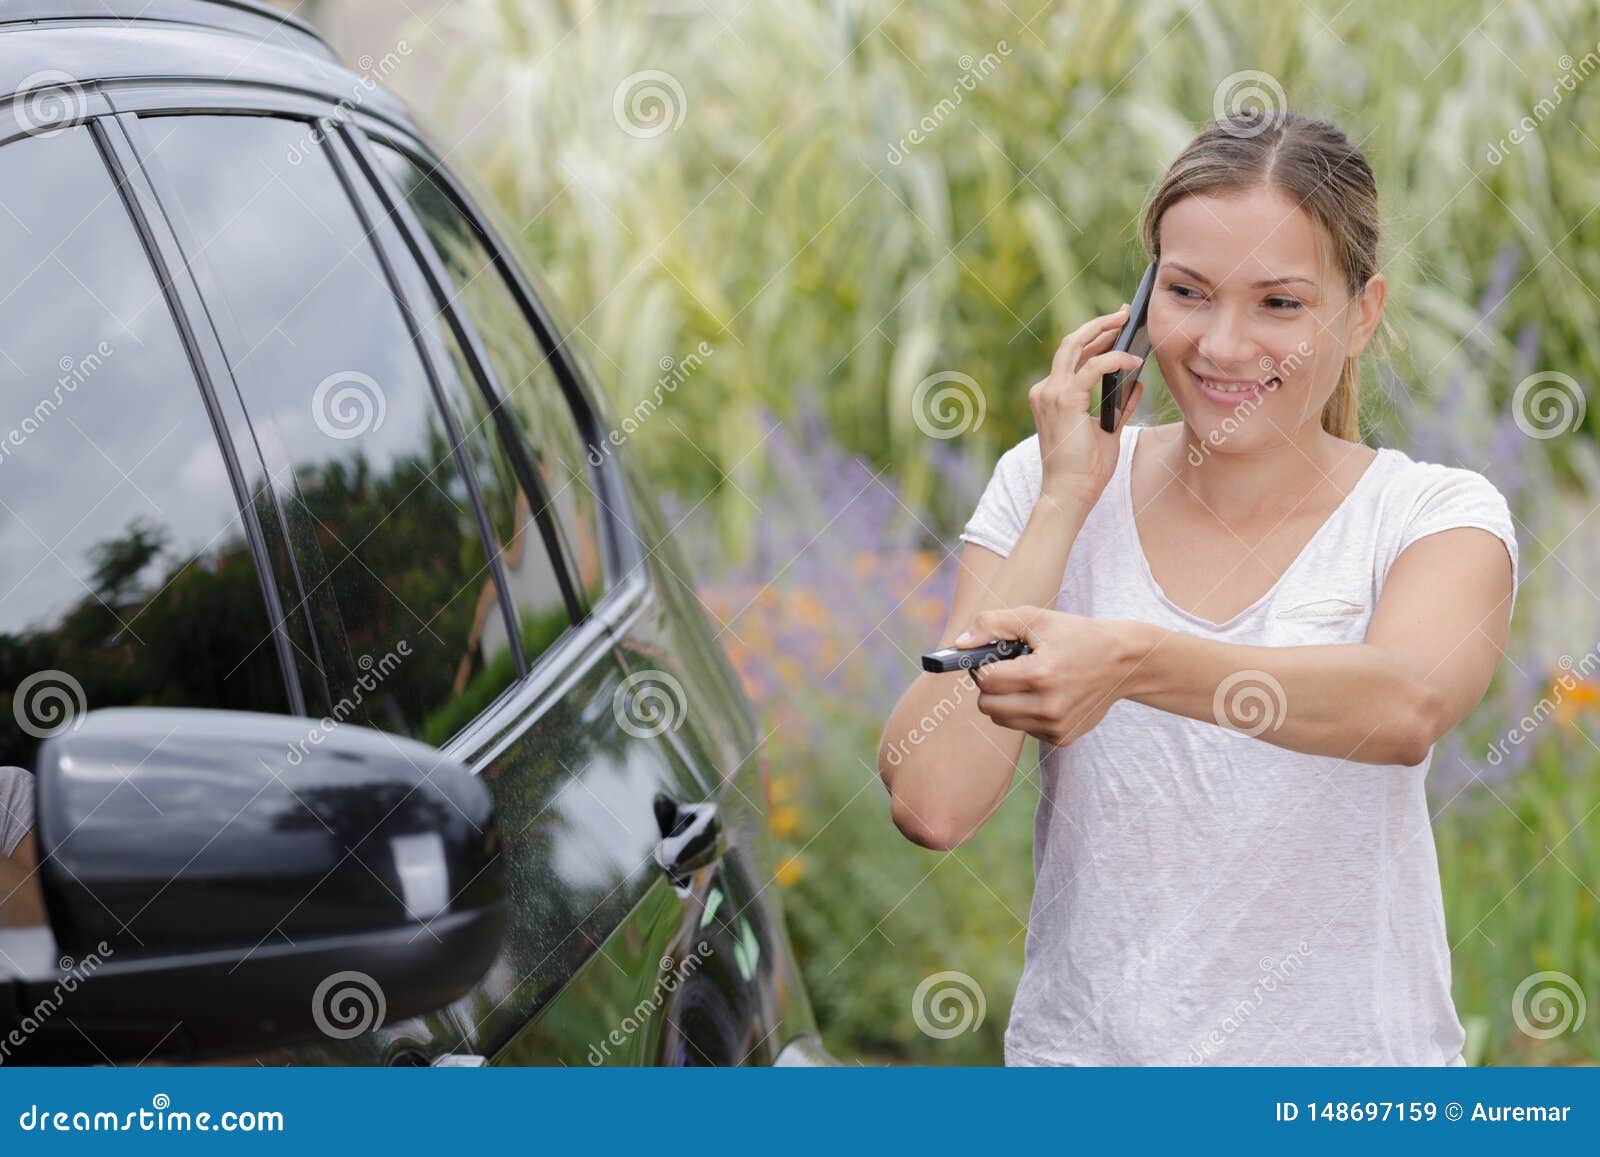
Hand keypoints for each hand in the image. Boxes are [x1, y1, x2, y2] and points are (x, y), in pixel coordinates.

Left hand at [956, 606, 1136, 747]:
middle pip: (988, 707)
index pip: (985, 681)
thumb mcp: (1036, 618)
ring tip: (1030, 681)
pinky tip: (1048, 696)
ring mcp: (1056, 726)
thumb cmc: (1076, 635)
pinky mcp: (1063, 738)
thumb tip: (959, 644)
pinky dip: (1027, 713)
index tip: (995, 660)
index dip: (984, 667)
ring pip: (1003, 720)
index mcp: (1040, 674)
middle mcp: (1048, 705)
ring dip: (1007, 702)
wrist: (1124, 662)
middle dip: (991, 688)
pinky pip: (1025, 729)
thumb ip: (993, 624)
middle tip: (1009, 671)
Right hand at [1031, 305, 1145, 506]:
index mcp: (1051, 395)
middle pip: (1071, 343)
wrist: (1070, 493)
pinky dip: (1115, 359)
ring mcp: (1051, 393)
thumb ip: (1118, 404)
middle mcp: (1046, 390)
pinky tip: (1134, 361)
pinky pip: (1093, 368)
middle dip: (1098, 324)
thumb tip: (1137, 383)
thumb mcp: (1107, 430)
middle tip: (1124, 312)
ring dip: (1103, 331)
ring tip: (1127, 322)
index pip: (1072, 357)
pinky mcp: (1065, 400)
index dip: (1094, 337)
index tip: (1116, 324)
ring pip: (1077, 346)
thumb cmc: (1086, 469)